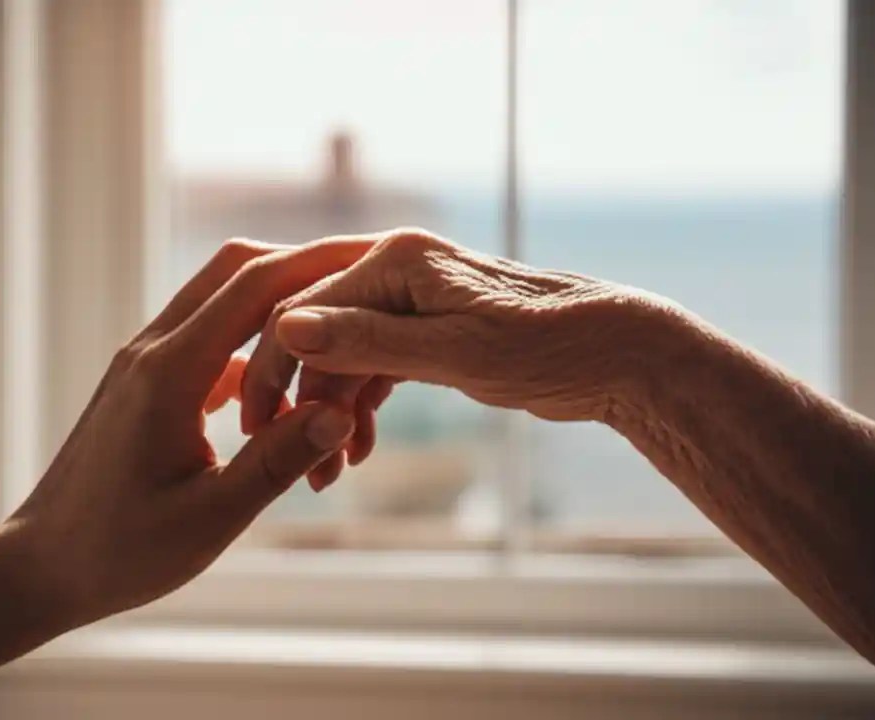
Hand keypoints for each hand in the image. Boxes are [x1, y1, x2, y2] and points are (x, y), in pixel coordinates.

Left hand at [0, 237, 378, 715]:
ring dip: (278, 307)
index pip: (254, 286)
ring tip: (337, 331)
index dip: (318, 264)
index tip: (373, 254)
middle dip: (302, 266)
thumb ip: (276, 462)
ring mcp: (145, 363)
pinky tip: (288, 389)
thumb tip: (341, 414)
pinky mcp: (145, 384)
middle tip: (364, 277)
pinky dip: (254, 347)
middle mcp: (153, 351)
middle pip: (235, 271)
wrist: (39, 567)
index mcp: (169, 372)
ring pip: (220, 301)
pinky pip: (208, 341)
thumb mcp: (209, 518)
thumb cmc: (119, 552)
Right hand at [241, 229, 678, 472]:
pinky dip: (360, 407)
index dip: (273, 368)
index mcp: (397, 258)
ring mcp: (414, 301)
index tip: (256, 427)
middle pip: (317, 332)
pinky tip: (358, 449)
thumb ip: (368, 341)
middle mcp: (398, 270)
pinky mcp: (431, 333)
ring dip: (331, 411)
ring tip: (330, 474)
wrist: (618, 356)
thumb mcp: (455, 352)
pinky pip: (374, 367)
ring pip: (345, 356)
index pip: (303, 308)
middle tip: (293, 460)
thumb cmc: (548, 347)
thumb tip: (285, 329)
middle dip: (302, 397)